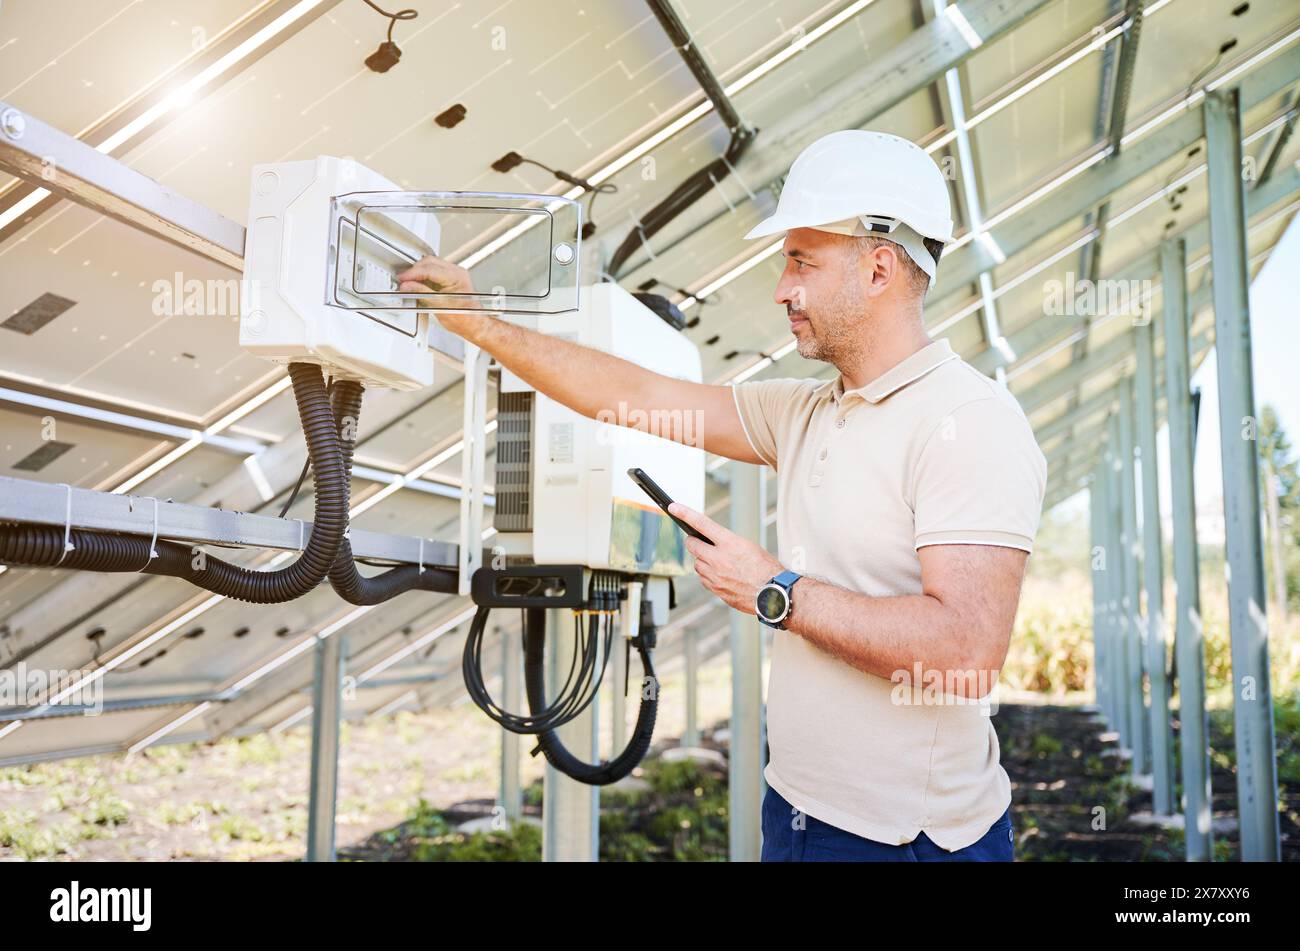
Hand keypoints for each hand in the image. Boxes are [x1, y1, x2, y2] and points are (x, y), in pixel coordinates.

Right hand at [395, 254, 483, 336]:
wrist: (473, 324)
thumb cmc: (465, 319)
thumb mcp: (439, 306)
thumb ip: (421, 293)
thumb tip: (407, 286)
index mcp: (457, 277)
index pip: (430, 269)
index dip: (413, 273)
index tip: (402, 278)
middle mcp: (457, 272)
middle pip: (430, 262)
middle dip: (414, 271)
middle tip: (403, 280)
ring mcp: (454, 274)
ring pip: (431, 265)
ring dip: (418, 273)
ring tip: (409, 283)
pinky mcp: (450, 278)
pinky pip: (434, 271)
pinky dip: (424, 276)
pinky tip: (418, 284)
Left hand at [668, 502, 782, 615]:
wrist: (774, 594)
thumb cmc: (767, 569)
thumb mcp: (749, 546)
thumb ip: (727, 544)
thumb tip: (713, 545)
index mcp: (730, 543)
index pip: (702, 523)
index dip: (685, 513)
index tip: (673, 507)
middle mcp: (719, 559)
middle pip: (692, 546)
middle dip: (694, 542)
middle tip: (699, 542)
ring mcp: (715, 576)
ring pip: (696, 564)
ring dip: (703, 561)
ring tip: (719, 562)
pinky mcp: (716, 590)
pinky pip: (703, 579)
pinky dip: (708, 576)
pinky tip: (721, 576)